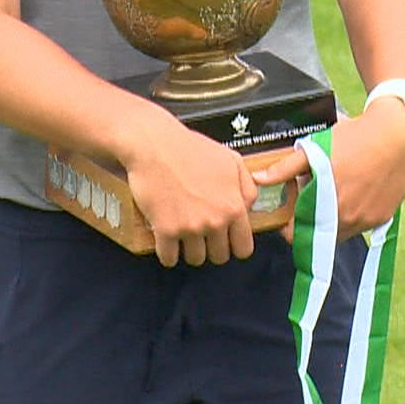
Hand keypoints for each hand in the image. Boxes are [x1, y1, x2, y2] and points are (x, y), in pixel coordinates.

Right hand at [120, 122, 258, 267]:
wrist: (155, 145)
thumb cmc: (191, 149)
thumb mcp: (231, 160)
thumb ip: (247, 187)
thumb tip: (249, 207)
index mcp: (233, 207)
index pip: (244, 248)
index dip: (235, 246)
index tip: (227, 241)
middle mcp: (215, 221)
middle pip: (219, 256)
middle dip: (212, 247)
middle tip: (202, 233)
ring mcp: (190, 228)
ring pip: (195, 259)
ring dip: (189, 249)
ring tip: (184, 233)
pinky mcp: (165, 230)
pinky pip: (169, 258)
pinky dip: (167, 253)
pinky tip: (166, 241)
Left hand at [251, 99, 404, 240]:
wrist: (396, 133)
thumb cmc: (354, 138)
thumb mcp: (315, 149)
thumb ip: (285, 168)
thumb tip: (258, 179)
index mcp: (329, 207)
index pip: (302, 236)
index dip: (292, 226)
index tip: (291, 212)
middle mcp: (350, 220)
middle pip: (322, 235)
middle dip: (312, 220)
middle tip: (312, 197)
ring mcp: (369, 220)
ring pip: (343, 230)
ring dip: (334, 219)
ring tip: (334, 192)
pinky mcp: (385, 216)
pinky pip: (362, 223)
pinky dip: (354, 213)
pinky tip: (355, 191)